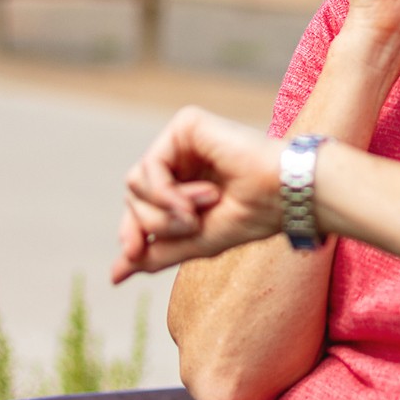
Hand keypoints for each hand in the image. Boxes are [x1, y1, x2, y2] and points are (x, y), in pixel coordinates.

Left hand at [110, 107, 287, 282]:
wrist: (285, 195)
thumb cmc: (251, 217)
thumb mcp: (195, 242)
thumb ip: (155, 253)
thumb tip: (114, 276)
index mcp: (183, 181)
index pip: (138, 206)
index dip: (131, 230)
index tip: (132, 252)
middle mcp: (179, 157)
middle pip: (132, 196)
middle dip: (157, 222)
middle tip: (195, 224)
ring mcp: (181, 140)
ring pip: (134, 183)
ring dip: (166, 209)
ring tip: (201, 209)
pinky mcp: (186, 124)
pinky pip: (149, 166)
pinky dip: (167, 192)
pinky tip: (202, 195)